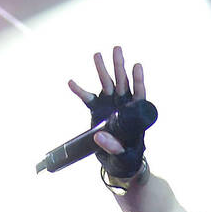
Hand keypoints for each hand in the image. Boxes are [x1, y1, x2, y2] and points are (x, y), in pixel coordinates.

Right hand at [68, 46, 149, 176]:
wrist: (117, 162)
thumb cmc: (126, 158)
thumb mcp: (123, 156)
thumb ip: (114, 147)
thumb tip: (100, 137)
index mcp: (135, 115)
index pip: (139, 95)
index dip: (138, 81)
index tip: (137, 66)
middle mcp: (124, 106)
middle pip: (123, 83)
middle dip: (119, 66)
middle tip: (117, 49)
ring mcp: (110, 105)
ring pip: (107, 84)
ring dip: (102, 70)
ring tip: (97, 55)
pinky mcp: (98, 109)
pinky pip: (88, 98)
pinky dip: (80, 91)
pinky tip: (71, 82)